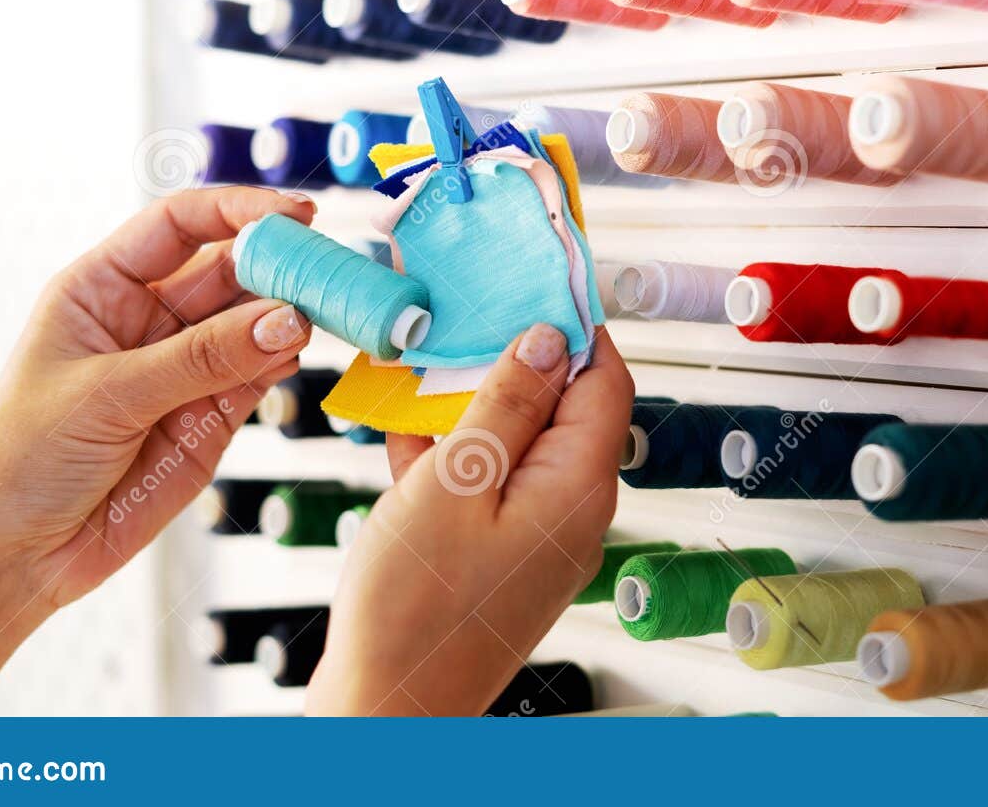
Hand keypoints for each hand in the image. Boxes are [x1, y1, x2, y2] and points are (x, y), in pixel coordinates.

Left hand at [0, 186, 315, 715]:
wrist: (16, 554)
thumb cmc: (21, 459)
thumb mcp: (106, 395)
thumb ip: (200, 358)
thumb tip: (285, 319)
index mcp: (102, 288)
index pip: (179, 225)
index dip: (238, 211)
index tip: (294, 216)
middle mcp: (149, 319)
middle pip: (230, 270)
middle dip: (280, 265)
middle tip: (327, 272)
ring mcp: (184, 367)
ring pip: (254, 321)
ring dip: (293, 313)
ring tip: (328, 313)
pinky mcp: (211, 416)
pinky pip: (261, 374)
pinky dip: (287, 361)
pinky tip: (300, 353)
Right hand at [306, 325, 633, 715]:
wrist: (383, 710)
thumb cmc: (414, 613)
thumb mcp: (455, 484)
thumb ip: (504, 406)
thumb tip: (548, 341)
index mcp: (577, 490)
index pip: (604, 381)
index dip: (575, 323)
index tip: (539, 276)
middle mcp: (569, 512)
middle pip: (560, 408)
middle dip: (511, 357)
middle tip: (464, 311)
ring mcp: (532, 535)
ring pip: (515, 441)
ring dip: (470, 402)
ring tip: (421, 360)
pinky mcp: (495, 553)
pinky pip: (486, 482)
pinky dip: (450, 451)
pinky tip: (403, 426)